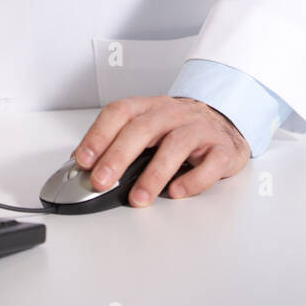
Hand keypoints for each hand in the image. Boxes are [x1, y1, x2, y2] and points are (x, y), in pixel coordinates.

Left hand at [72, 95, 250, 205]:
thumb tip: (84, 167)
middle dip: (118, 156)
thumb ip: (119, 142)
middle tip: (102, 181)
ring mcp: (199, 129)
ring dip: (153, 174)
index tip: (82, 159)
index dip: (98, 134)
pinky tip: (176, 192)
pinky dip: (192, 180)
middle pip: (143, 129)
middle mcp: (172, 113)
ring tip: (138, 198)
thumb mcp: (147, 128)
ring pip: (175, 145)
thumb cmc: (177, 129)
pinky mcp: (222, 149)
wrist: (223, 124)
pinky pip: (210, 163)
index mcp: (149, 107)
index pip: (119, 112)